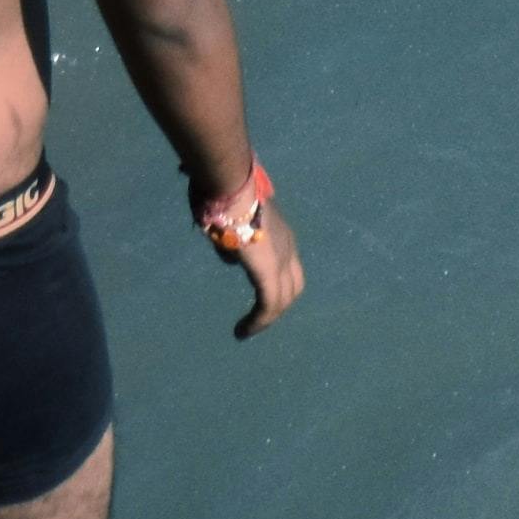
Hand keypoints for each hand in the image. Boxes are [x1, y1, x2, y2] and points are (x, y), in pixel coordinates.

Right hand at [209, 186, 305, 340]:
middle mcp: (288, 246)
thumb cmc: (225, 197)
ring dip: (266, 318)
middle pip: (293, 286)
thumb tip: (233, 257)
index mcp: (280, 233)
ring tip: (246, 331)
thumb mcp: (231, 222)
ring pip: (283, 298)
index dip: (277, 284)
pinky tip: (243, 331)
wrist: (230, 186)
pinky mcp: (268, 271)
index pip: (288, 265)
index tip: (260, 298)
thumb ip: (235, 242)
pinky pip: (269, 304)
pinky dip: (258, 321)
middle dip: (277, 305)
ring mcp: (282, 258)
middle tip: (257, 319)